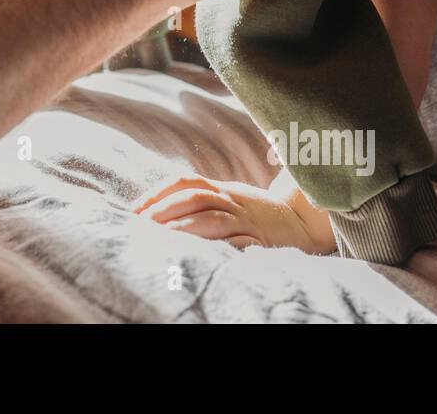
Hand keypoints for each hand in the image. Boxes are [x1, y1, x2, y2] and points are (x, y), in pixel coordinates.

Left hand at [133, 175, 335, 254]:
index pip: (184, 182)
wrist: (301, 220)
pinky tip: (200, 254)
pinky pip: (238, 240)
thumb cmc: (255, 213)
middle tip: (140, 225)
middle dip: (163, 209)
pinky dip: (218, 245)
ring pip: (212, 217)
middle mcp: (231, 199)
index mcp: (221, 188)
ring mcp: (246, 219)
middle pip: (193, 197)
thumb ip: (199, 201)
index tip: (134, 210)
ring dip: (183, 227)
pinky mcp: (259, 239)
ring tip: (160, 238)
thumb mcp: (227, 199)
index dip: (157, 193)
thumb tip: (155, 212)